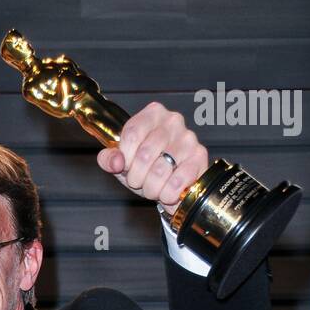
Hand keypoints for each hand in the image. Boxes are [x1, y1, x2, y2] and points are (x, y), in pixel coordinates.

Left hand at [96, 101, 208, 215]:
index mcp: (152, 114)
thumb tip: (116, 161)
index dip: (125, 159)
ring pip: (160, 171)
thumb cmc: (145, 167)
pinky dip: (167, 195)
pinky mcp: (200, 158)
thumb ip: (109, 159)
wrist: (170, 184)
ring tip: (154, 187)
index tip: (127, 167)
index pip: (131, 135)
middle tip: (141, 182)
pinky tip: (168, 192)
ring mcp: (188, 138)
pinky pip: (177, 182)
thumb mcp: (122, 162)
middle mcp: (172, 121)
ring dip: (152, 189)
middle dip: (137, 178)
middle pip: (145, 155)